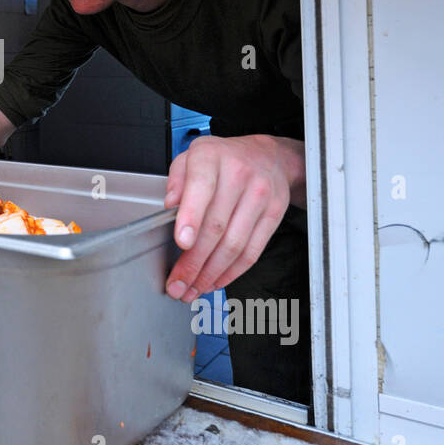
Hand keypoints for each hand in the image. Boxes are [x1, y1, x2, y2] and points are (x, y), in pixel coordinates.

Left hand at [162, 134, 304, 301]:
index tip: (181, 242)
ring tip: (193, 289)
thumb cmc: (221, 159)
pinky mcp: (274, 215)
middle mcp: (238, 175)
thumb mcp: (190, 157)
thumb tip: (169, 206)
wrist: (266, 156)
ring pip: (235, 245)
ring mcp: (260, 196)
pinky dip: (232, 272)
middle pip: (216, 227)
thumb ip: (176, 181)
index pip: (201, 188)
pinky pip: (252, 251)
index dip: (191, 218)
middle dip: (194, 261)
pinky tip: (215, 281)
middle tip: (178, 283)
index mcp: (211, 158)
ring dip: (211, 274)